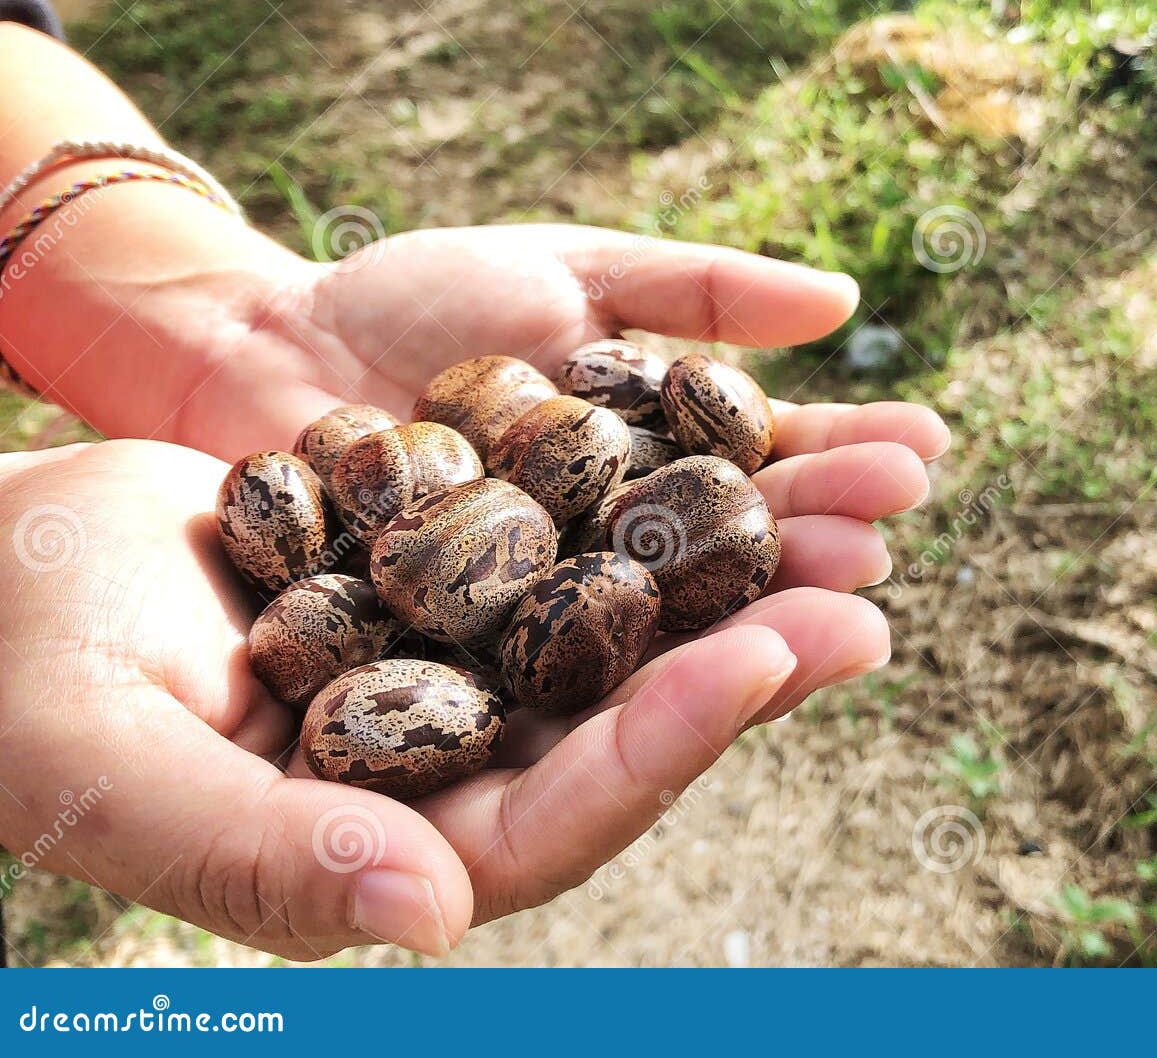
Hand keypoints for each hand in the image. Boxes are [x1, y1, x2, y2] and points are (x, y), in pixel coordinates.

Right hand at [0, 439, 907, 959]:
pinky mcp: (459, 577)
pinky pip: (578, 540)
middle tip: (865, 597)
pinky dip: (652, 499)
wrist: (9, 566)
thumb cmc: (23, 673)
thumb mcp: (110, 763)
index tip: (762, 662)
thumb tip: (428, 918)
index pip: (556, 819)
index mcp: (388, 850)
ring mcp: (462, 666)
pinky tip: (733, 444)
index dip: (662, 747)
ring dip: (729, 576)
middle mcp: (452, 766)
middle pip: (624, 726)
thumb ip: (257, 857)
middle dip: (747, 663)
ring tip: (846, 518)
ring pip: (620, 629)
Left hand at [172, 222, 947, 601]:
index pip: (766, 464)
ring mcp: (543, 613)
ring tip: (845, 602)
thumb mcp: (568, 269)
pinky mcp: (470, 667)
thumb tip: (845, 301)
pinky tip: (711, 669)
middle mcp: (613, 546)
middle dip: (817, 543)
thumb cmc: (409, 300)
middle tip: (894, 538)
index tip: (925, 446)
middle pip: (731, 553)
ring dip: (759, 617)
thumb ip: (698, 286)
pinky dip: (635, 672)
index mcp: (649, 459)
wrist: (252, 346)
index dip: (843, 457)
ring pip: (669, 623)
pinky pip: (559, 671)